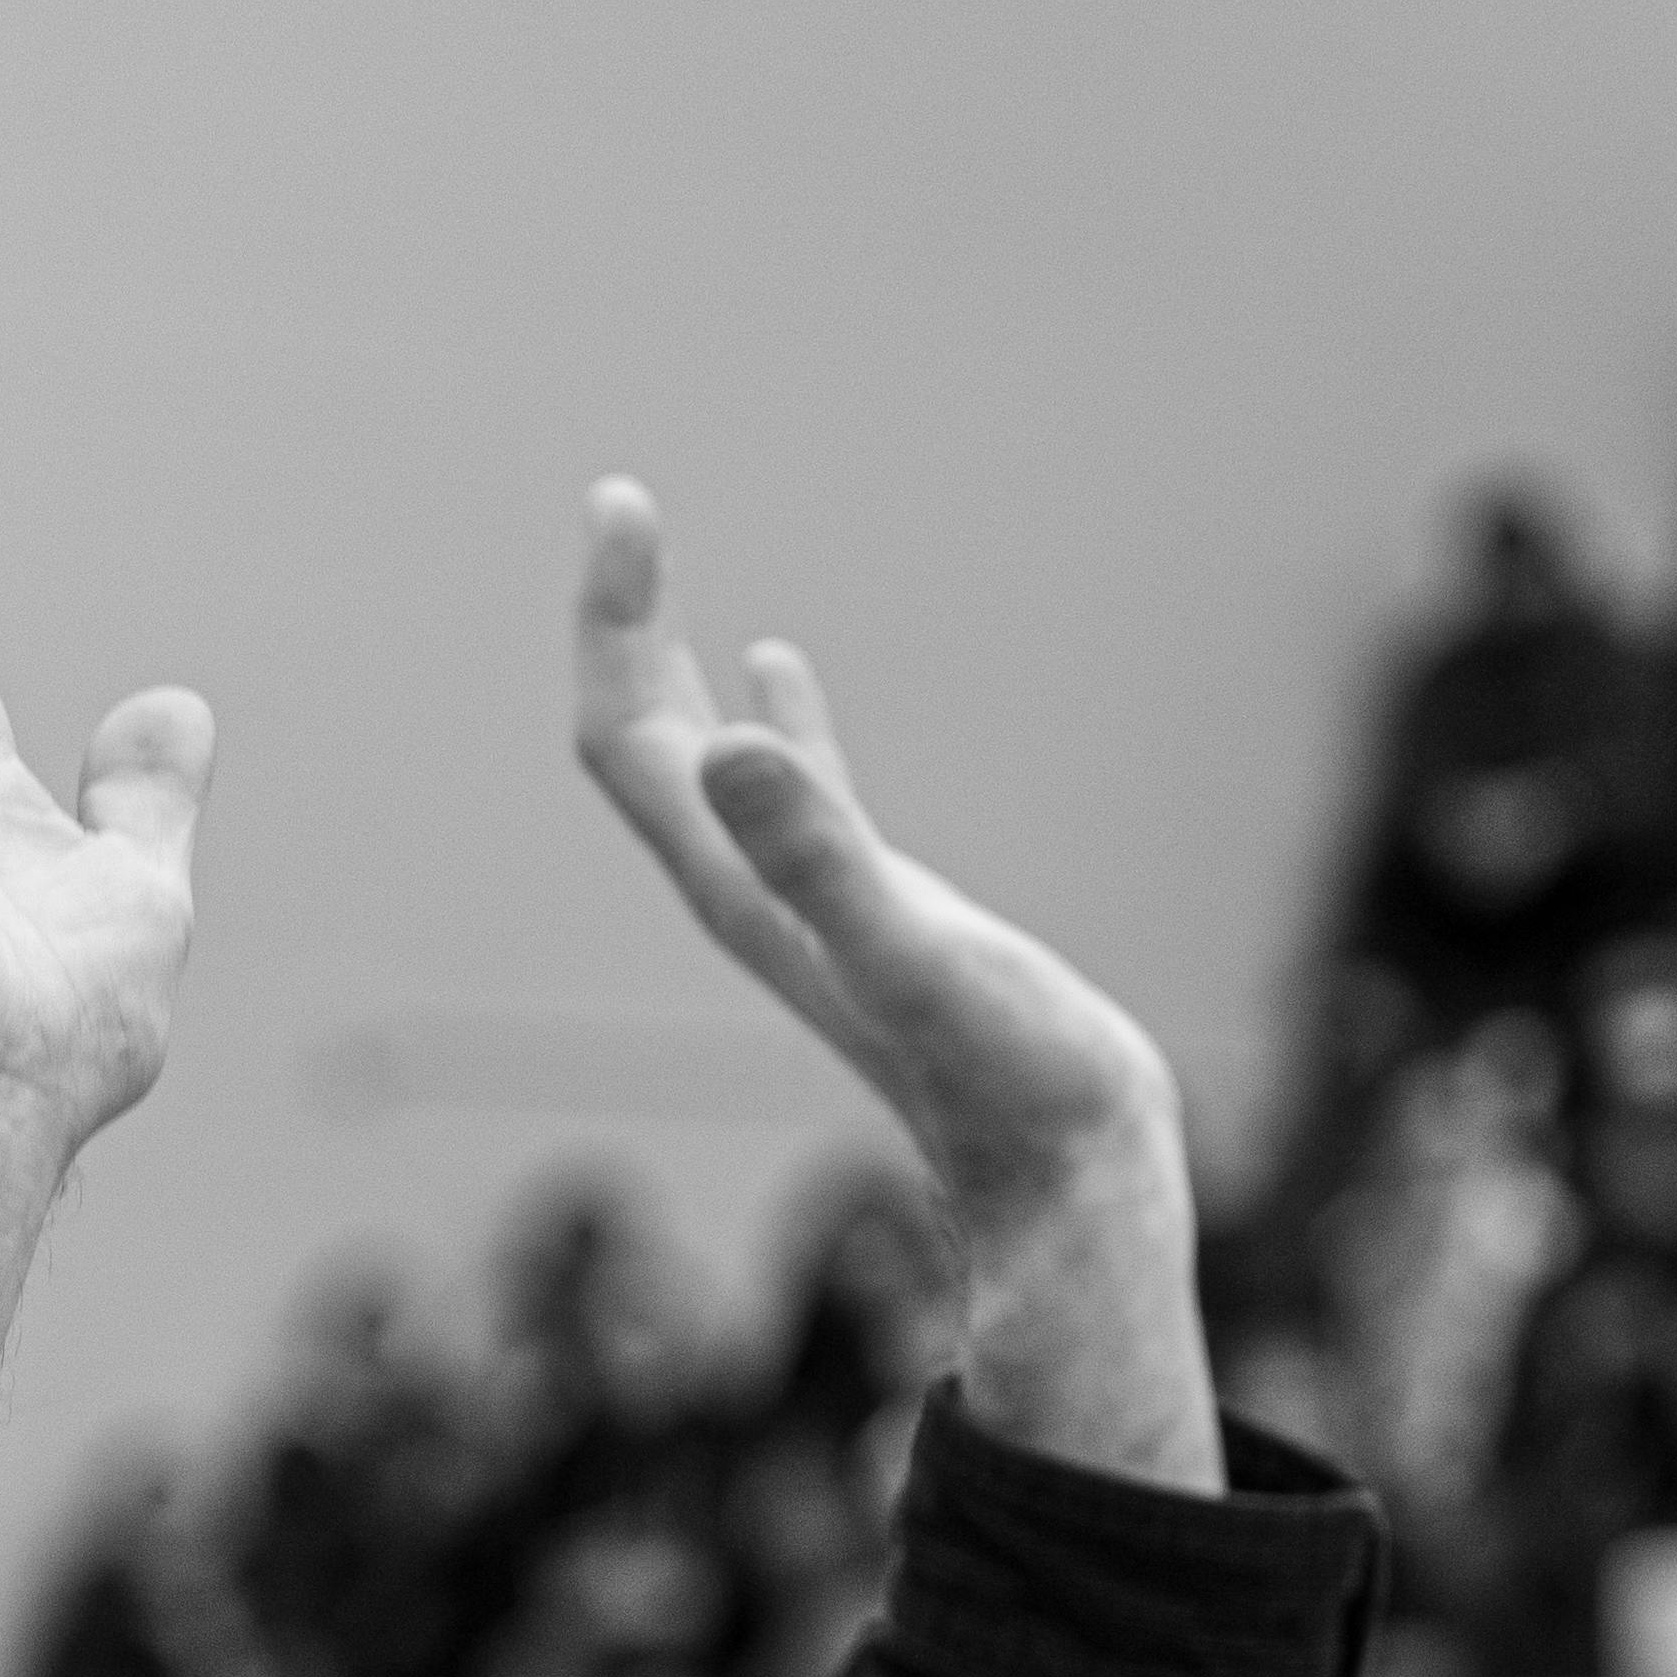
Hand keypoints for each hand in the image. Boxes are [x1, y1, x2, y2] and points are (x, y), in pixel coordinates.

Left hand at [570, 482, 1217, 1492]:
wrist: (1064, 1170)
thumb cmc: (1002, 1074)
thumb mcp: (907, 945)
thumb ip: (816, 853)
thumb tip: (723, 743)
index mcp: (737, 889)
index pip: (627, 741)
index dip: (612, 624)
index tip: (623, 506)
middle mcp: (750, 894)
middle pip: (642, 746)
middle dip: (620, 627)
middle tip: (617, 506)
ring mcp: (808, 901)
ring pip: (707, 764)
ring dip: (672, 667)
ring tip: (652, 574)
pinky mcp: (876, 909)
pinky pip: (796, 793)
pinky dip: (774, 719)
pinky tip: (772, 664)